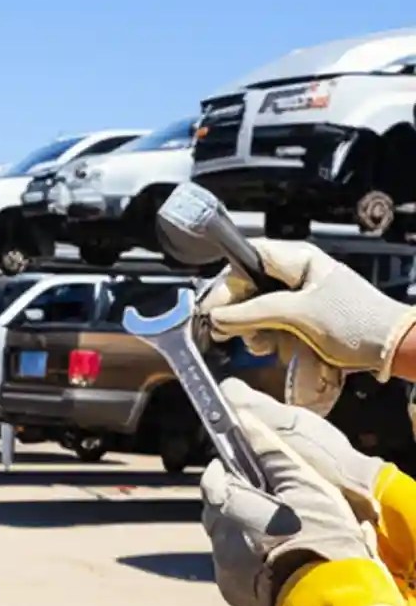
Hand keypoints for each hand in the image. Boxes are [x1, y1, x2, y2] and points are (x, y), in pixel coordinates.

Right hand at [199, 239, 415, 380]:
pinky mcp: (304, 319)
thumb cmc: (357, 322)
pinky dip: (268, 337)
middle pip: (249, 287)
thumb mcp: (298, 315)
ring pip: (258, 309)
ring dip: (253, 329)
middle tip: (225, 331)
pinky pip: (274, 325)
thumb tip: (217, 316)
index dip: (226, 281)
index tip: (213, 306)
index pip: (247, 257)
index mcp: (299, 260)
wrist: (392, 347)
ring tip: (260, 344)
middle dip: (239, 311)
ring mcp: (300, 298)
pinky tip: (272, 348)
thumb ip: (253, 313)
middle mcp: (297, 275)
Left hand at [201, 378, 375, 605]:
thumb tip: (244, 420)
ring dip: (246, 533)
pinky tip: (279, 559)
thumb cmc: (317, 536)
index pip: (213, 478)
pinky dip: (251, 560)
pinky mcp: (232, 591)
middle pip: (218, 509)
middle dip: (238, 503)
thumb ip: (270, 451)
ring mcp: (222, 566)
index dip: (229, 471)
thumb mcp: (304, 483)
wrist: (326, 598)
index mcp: (227, 504)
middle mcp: (216, 535)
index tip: (250, 471)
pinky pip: (235, 567)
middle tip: (273, 505)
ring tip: (282, 535)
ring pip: (226, 539)